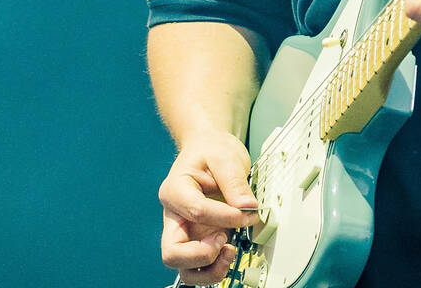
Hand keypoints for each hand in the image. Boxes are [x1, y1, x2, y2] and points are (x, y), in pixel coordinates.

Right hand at [157, 130, 258, 284]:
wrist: (208, 149)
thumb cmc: (211, 151)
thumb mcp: (225, 157)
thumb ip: (235, 182)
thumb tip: (247, 207)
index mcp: (174, 191)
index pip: (196, 211)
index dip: (225, 216)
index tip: (247, 212)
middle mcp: (174, 216)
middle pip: (173, 253)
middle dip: (202, 254)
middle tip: (224, 239)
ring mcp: (185, 232)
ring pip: (183, 269)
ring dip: (209, 269)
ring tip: (229, 251)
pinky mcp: (198, 240)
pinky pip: (200, 267)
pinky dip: (215, 268)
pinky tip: (229, 252)